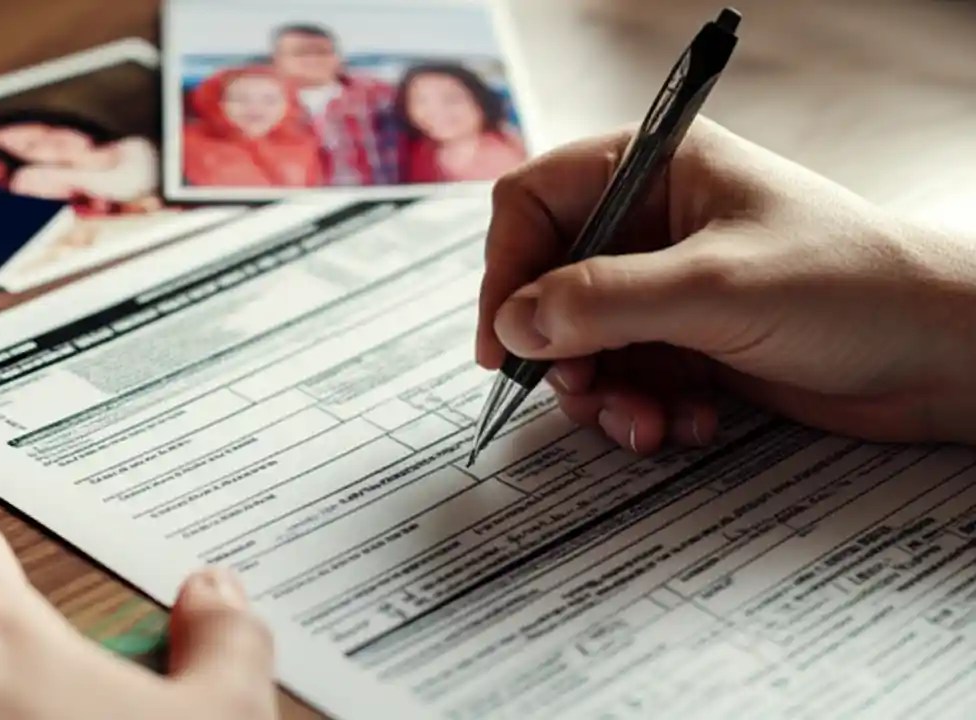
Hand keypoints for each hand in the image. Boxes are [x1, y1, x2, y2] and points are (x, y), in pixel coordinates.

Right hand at [477, 118, 975, 450]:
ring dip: (604, 394)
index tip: (503, 341)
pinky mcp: (691, 344)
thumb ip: (602, 302)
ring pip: (584, 344)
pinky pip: (629, 379)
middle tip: (583, 390)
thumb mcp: (714, 288)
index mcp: (654, 170)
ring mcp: (670, 287)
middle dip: (561, 350)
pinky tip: (690, 424)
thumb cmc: (851, 287)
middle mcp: (652, 225)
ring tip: (645, 423)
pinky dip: (645, 410)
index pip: (535, 203)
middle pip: (550, 284)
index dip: (506, 269)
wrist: (941, 356)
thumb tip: (512, 324)